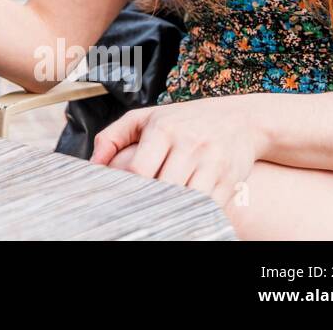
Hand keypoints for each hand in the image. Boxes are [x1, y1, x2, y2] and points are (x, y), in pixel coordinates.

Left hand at [90, 95, 263, 207]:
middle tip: (136, 210)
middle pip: (162, 187)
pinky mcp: (230, 179)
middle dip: (147, 201)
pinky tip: (181, 213)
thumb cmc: (183, 121)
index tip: (119, 197)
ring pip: (187, 200)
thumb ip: (112, 136)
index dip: (126, 188)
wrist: (240, 120)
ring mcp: (212, 163)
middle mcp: (189, 144)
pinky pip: (208, 207)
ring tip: (159, 213)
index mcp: (163, 128)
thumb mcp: (145, 118)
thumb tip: (92, 165)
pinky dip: (194, 214)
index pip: (138, 169)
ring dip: (172, 209)